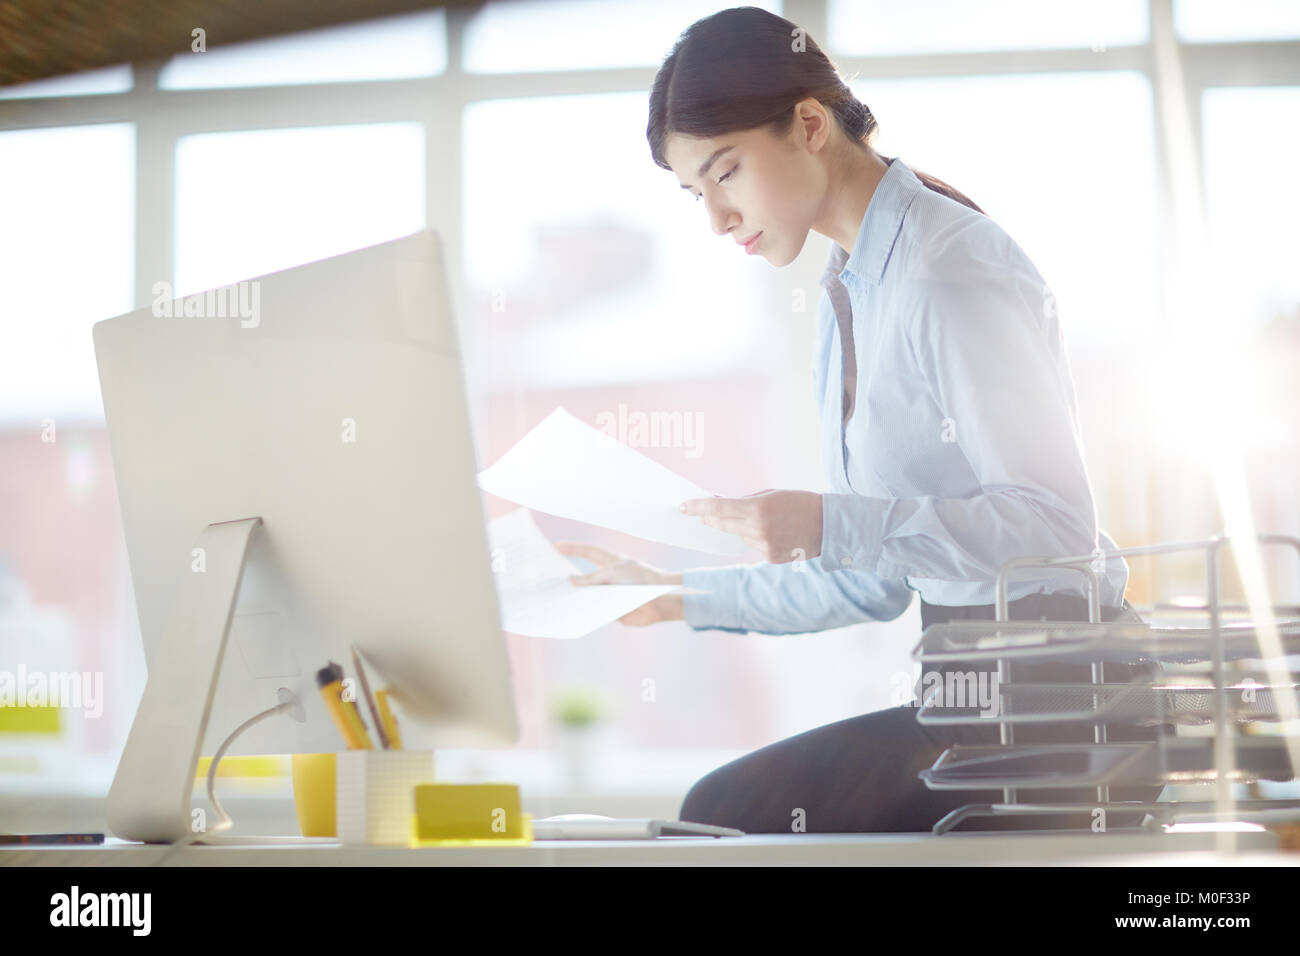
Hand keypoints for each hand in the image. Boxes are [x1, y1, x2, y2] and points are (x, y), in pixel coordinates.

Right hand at [554, 542, 683, 625]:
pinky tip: (573, 616)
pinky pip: (595, 612)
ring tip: (554, 601)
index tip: (555, 546)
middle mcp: (607, 578)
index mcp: (609, 563)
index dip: (572, 548)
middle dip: (567, 578)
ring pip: (588, 596)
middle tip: (547, 578)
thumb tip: (570, 581)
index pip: (587, 552)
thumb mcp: (612, 574)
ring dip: (574, 599)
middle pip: (583, 577)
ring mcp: (610, 594)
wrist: (660, 602)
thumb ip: (591, 578)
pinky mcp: (613, 610)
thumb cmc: (641, 581)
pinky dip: (585, 614)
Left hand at [679, 489, 822, 563]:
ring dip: (739, 528)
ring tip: (762, 519)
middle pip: (722, 525)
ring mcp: (763, 547)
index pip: (719, 508)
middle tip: (700, 514)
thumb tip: (722, 505)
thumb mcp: (771, 494)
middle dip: (710, 518)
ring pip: (738, 536)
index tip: (683, 507)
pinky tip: (773, 532)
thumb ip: (745, 501)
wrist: (828, 526)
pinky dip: (754, 538)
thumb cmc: (800, 503)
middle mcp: (758, 530)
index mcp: (758, 510)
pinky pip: (752, 545)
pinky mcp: (769, 557)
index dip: (698, 507)